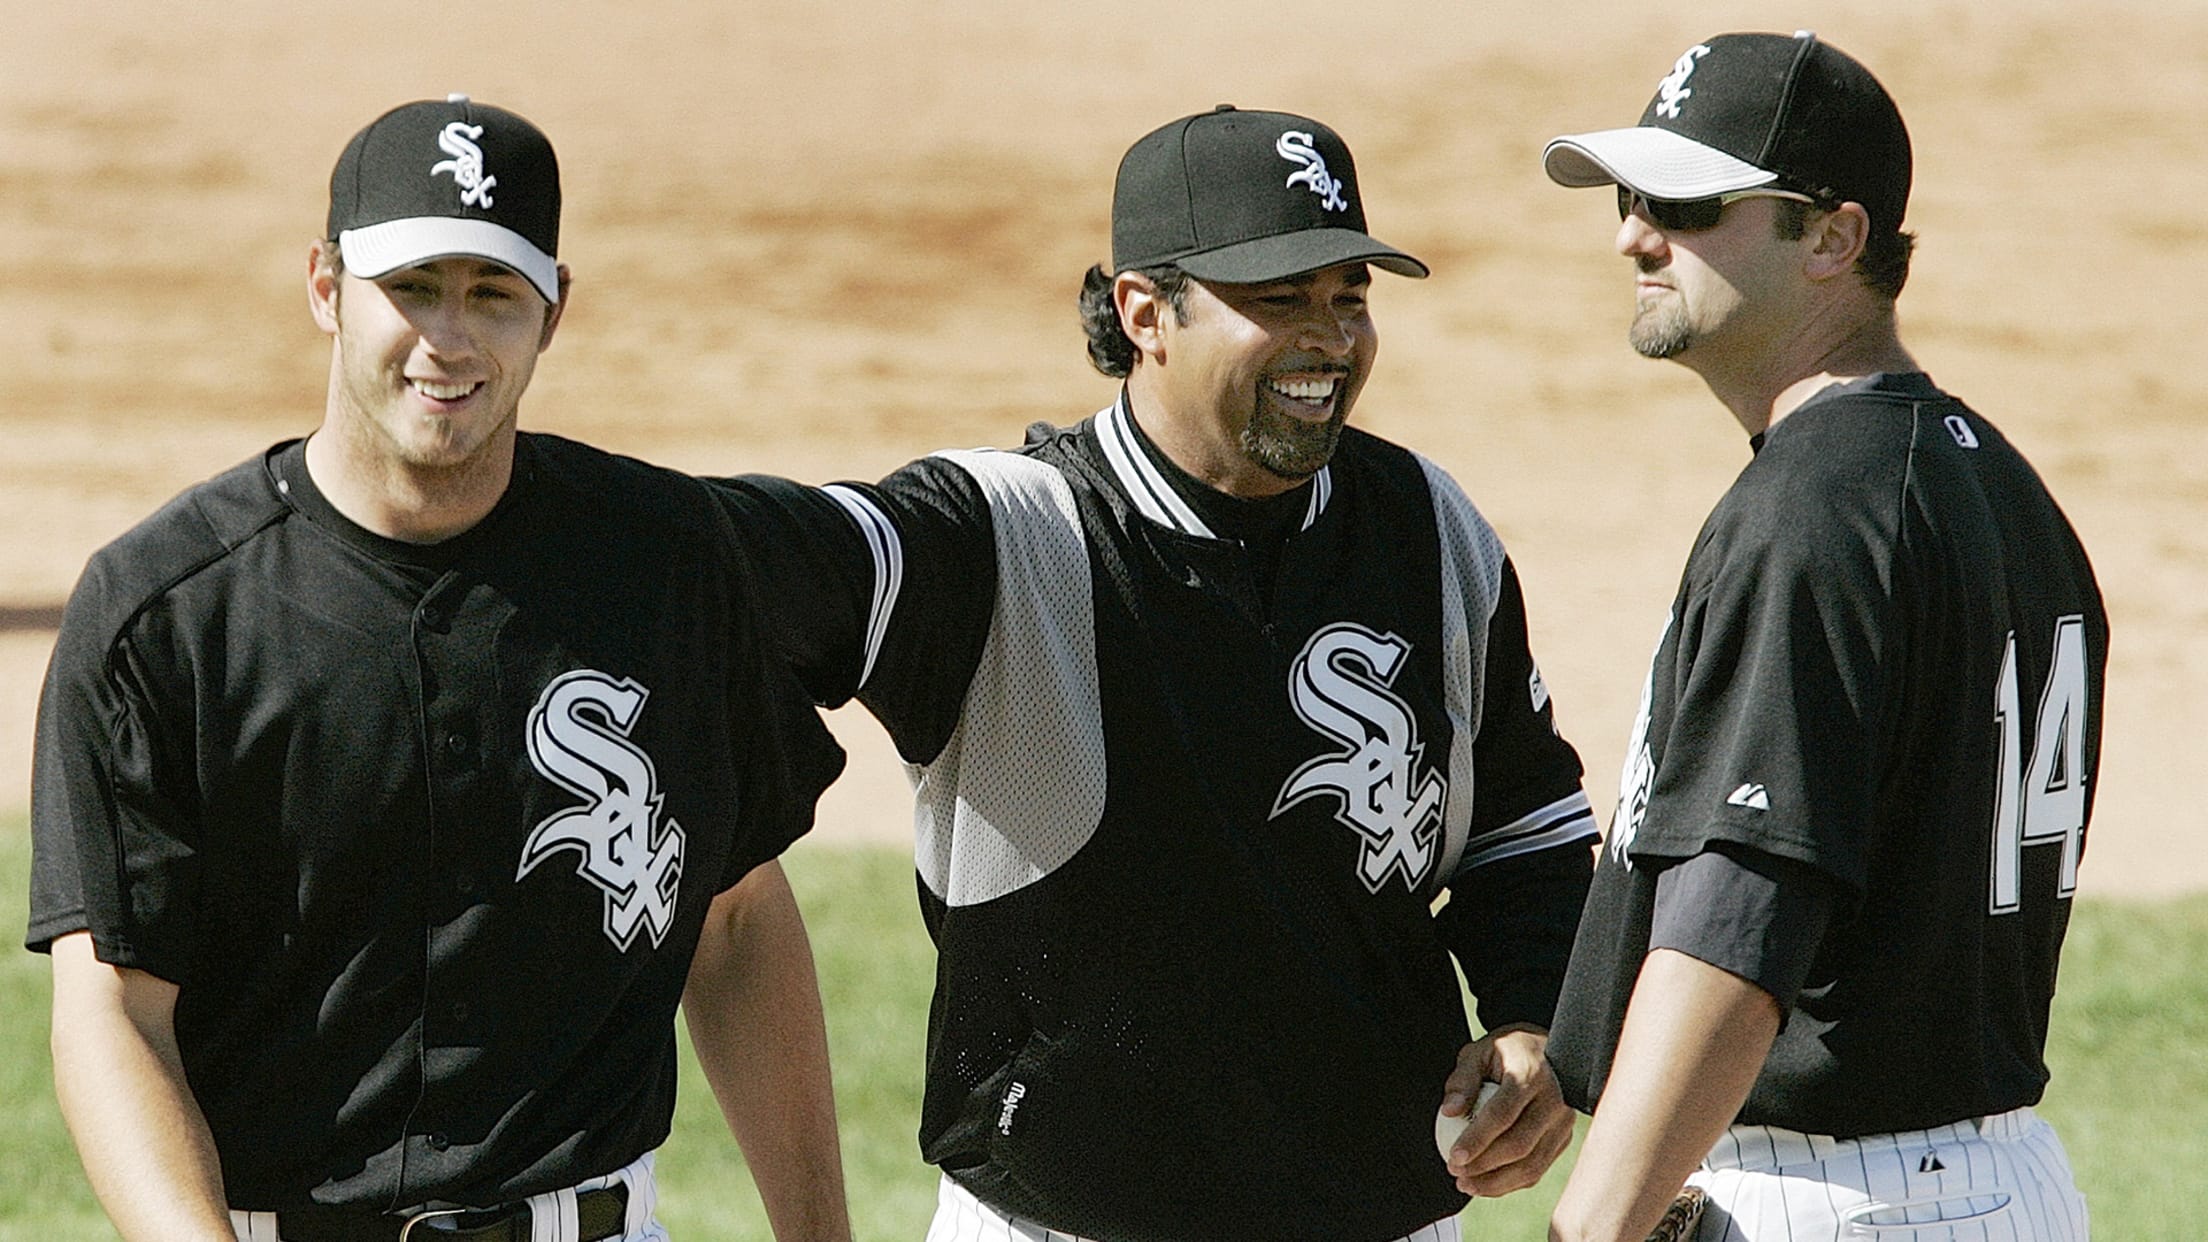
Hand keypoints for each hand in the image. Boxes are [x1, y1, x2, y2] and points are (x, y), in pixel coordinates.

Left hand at [1437, 1024, 1574, 1196]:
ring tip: (1466, 1184)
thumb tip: (1448, 1112)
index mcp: (1530, 1073)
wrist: (1547, 1049)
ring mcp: (1564, 1122)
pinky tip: (1487, 1184)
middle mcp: (1554, 1100)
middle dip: (1484, 1166)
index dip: (1477, 1139)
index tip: (1454, 1157)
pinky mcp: (1565, 1138)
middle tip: (1455, 1171)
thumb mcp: (1479, 1052)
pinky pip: (1539, 1167)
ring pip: (1532, 1164)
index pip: (1502, 1114)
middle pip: (1519, 1145)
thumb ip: (1462, 1081)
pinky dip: (1512, 1182)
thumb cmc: (1507, 1050)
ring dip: (1497, 1182)